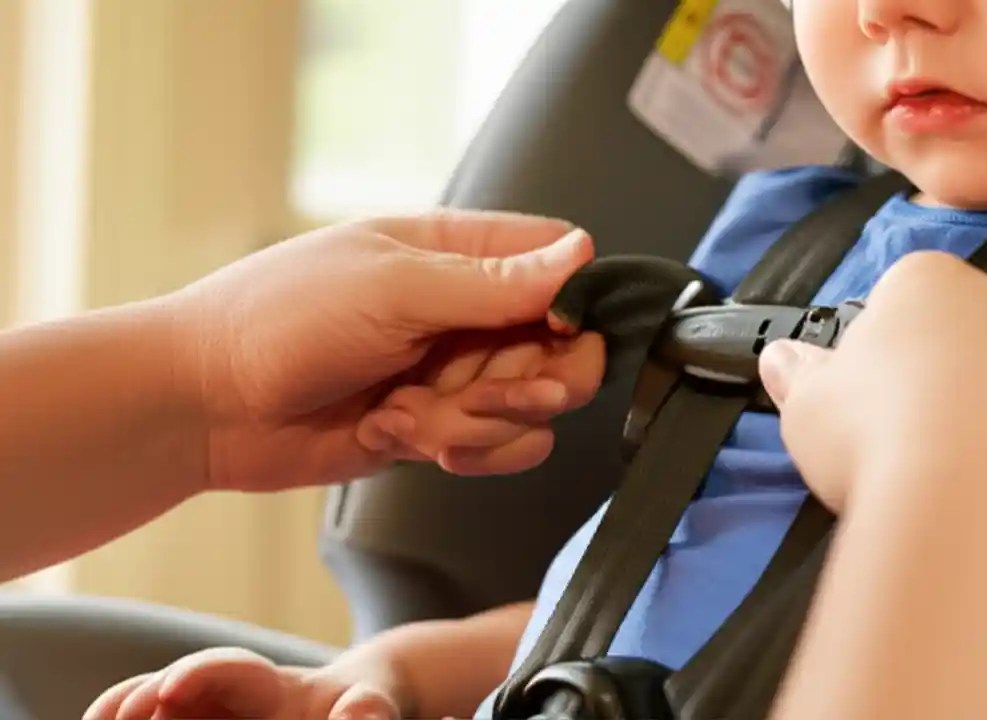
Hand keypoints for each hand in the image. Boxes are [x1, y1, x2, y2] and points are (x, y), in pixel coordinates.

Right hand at [82, 648, 404, 719]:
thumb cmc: (366, 704)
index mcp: (273, 682)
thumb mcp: (377, 704)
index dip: (198, 673)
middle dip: (141, 696)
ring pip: (149, 702)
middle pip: (174, 683)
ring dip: (118, 712)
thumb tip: (360, 719)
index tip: (168, 689)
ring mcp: (207, 711)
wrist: (358, 704)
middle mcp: (229, 691)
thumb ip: (369, 711)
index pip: (232, 668)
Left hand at [163, 211, 604, 490]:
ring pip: (534, 409)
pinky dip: (458, 451)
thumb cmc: (281, 320)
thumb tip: (582, 254)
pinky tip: (397, 433)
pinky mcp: (442, 428)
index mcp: (461, 253)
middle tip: (482, 391)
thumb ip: (494, 281)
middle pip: (565, 349)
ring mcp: (457, 372)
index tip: (548, 333)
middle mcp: (470, 312)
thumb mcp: (394, 289)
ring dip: (475, 423)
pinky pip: (499, 447)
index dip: (576, 305)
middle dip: (528, 382)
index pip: (564, 263)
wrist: (206, 405)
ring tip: (406, 413)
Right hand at [759, 251, 986, 509]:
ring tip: (932, 468)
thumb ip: (796, 373)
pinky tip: (975, 489)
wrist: (969, 508)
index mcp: (929, 279)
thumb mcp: (805, 402)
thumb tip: (781, 359)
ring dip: (971, 411)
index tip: (856, 387)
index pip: (896, 293)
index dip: (872, 340)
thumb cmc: (872, 431)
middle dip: (927, 370)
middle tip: (889, 429)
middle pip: (955, 330)